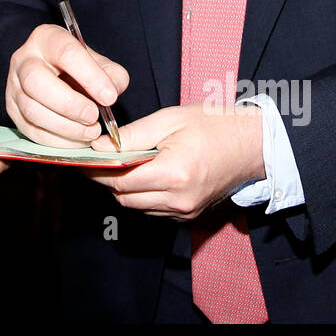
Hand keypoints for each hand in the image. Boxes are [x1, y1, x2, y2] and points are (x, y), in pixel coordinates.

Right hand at [5, 24, 129, 147]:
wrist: (56, 76)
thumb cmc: (79, 68)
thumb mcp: (99, 63)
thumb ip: (112, 75)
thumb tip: (110, 92)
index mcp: (47, 39)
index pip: (65, 53)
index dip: (89, 76)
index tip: (109, 97)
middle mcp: (24, 59)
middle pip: (36, 81)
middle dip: (69, 104)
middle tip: (94, 117)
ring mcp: (13, 86)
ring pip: (32, 110)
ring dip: (65, 127)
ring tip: (90, 131)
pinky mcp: (12, 110)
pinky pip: (30, 131)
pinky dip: (57, 141)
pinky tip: (77, 140)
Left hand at [85, 104, 263, 220]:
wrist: (252, 144)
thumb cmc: (213, 125)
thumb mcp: (169, 120)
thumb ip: (132, 135)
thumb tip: (100, 146)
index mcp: (174, 174)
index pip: (120, 180)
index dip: (97, 170)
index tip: (83, 158)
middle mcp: (178, 200)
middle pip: (124, 198)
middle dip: (106, 180)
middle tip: (96, 160)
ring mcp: (185, 212)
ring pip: (137, 206)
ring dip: (123, 189)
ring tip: (117, 165)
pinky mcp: (188, 215)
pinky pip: (153, 210)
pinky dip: (141, 195)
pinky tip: (141, 174)